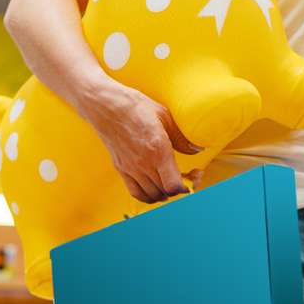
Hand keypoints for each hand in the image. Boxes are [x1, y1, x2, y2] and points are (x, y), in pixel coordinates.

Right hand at [80, 82, 202, 203]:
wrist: (107, 107)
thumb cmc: (136, 108)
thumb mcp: (165, 116)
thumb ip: (181, 137)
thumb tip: (197, 149)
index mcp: (158, 150)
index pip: (172, 185)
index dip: (184, 188)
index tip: (188, 182)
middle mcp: (144, 163)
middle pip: (164, 192)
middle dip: (176, 189)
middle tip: (182, 180)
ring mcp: (131, 169)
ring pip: (152, 196)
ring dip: (163, 193)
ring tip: (168, 183)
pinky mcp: (122, 170)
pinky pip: (136, 193)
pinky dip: (148, 196)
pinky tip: (154, 189)